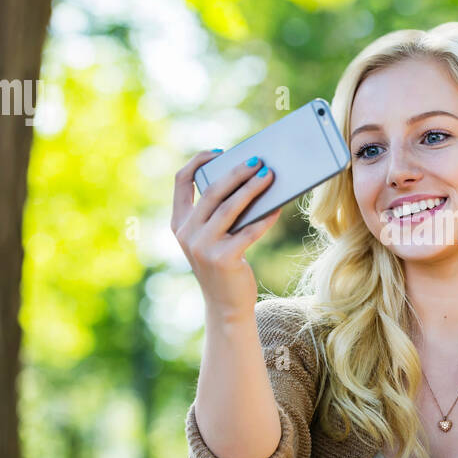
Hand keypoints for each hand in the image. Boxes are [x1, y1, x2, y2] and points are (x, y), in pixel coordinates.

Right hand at [171, 150, 281, 317]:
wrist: (226, 306)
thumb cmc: (224, 265)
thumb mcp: (213, 238)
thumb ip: (219, 214)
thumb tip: (250, 180)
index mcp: (178, 223)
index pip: (181, 182)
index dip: (199, 162)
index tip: (219, 152)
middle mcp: (186, 233)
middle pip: (211, 191)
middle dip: (236, 172)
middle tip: (257, 161)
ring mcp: (202, 247)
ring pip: (229, 207)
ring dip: (252, 188)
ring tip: (270, 175)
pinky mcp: (223, 259)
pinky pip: (249, 231)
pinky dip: (265, 216)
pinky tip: (278, 206)